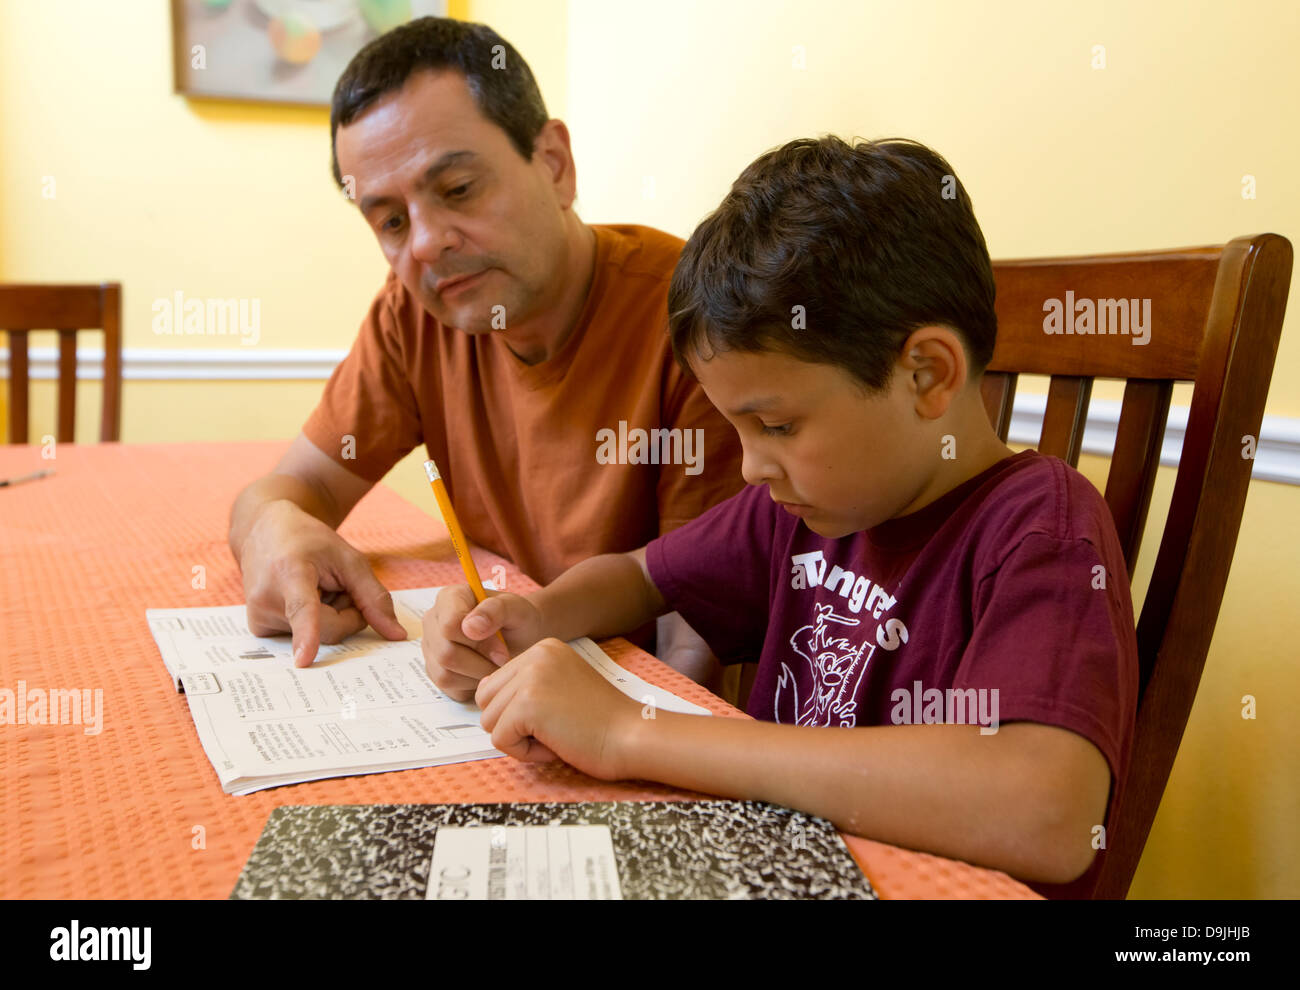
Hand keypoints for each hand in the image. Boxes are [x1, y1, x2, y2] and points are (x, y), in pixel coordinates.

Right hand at [238, 499, 405, 665]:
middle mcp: (266, 598)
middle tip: (336, 586)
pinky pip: (301, 639)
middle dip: (346, 613)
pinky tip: (304, 599)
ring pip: (318, 636)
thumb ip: (374, 598)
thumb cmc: (309, 543)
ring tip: (313, 588)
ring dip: (329, 617)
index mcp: (290, 573)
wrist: (265, 532)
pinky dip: (313, 624)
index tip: (303, 660)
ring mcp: (258, 617)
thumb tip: (397, 636)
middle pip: (329, 629)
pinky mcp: (258, 629)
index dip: (306, 635)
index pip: (302, 609)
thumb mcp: (349, 560)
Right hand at [422, 586, 543, 701]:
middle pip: (446, 653)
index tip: (501, 647)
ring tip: (494, 664)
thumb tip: (470, 627)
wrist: (521, 640)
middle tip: (503, 660)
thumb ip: (496, 611)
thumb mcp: (516, 609)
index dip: (479, 642)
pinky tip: (483, 671)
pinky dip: (471, 685)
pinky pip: (448, 688)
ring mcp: (431, 647)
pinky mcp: (434, 671)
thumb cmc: (518, 621)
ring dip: (478, 675)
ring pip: (445, 674)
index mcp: (449, 598)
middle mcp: (433, 621)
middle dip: (481, 662)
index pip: (450, 625)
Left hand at [474, 637, 641, 779]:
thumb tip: (484, 695)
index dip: (519, 711)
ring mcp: (530, 677)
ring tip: (557, 734)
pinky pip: (500, 739)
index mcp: (544, 648)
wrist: (631, 736)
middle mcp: (535, 654)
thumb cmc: (602, 722)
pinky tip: (556, 743)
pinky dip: (524, 752)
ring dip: (519, 738)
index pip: (497, 683)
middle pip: (486, 700)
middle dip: (513, 724)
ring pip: (489, 720)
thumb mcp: (560, 687)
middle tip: (555, 727)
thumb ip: (527, 685)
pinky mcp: (527, 704)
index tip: (558, 713)